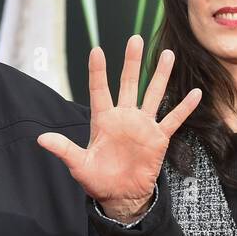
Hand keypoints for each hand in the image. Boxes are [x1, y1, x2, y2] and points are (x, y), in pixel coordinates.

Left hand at [37, 35, 200, 218]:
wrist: (120, 196)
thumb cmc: (97, 180)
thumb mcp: (78, 164)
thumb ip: (63, 149)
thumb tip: (41, 138)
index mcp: (103, 120)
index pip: (99, 90)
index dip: (97, 71)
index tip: (96, 50)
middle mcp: (123, 117)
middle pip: (128, 84)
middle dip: (132, 62)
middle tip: (135, 39)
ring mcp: (142, 126)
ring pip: (153, 94)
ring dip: (160, 75)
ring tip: (167, 54)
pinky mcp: (158, 138)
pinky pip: (173, 120)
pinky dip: (184, 108)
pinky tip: (195, 93)